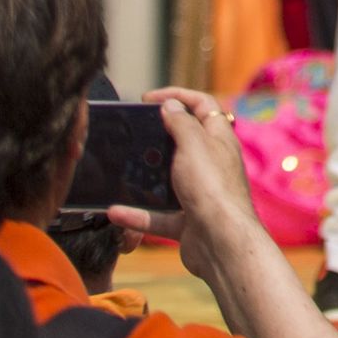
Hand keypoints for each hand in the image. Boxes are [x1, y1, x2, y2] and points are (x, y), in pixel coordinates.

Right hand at [109, 89, 261, 290]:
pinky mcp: (187, 222)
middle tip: (131, 135)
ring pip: (167, 181)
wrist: (222, 242)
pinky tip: (115, 211)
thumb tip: (172, 104)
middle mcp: (210, 164)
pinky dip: (137, 214)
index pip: (202, 105)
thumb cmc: (211, 188)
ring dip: (143, 179)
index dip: (178, 96)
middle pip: (183, 143)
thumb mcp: (194, 145)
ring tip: (119, 172)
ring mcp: (199, 194)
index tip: (148, 99)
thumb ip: (182, 123)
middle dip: (157, 138)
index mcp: (218, 139)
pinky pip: (157, 216)